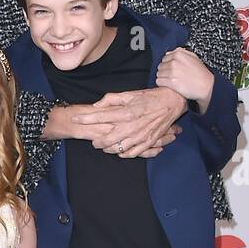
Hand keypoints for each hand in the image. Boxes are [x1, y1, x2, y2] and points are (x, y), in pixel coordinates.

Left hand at [72, 87, 186, 156]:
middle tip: (93, 141)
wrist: (172, 102)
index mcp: (126, 111)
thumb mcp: (130, 94)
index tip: (75, 119)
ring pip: (118, 148)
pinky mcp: (148, 141)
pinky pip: (132, 152)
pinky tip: (119, 151)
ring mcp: (140, 135)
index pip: (100, 116)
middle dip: (97, 141)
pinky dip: (123, 153)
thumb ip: (111, 99)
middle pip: (107, 138)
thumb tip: (96, 105)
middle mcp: (132, 125)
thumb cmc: (150, 97)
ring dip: (109, 149)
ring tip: (104, 146)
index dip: (86, 118)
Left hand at [156, 47, 214, 109]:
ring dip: (163, 78)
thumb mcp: (193, 57)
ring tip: (171, 81)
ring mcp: (172, 72)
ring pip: (159, 74)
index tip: (172, 69)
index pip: (164, 58)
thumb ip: (181, 53)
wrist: (206, 86)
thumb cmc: (201, 73)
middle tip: (172, 76)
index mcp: (179, 54)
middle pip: (160, 66)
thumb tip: (168, 53)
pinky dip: (162, 84)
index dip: (167, 65)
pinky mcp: (171, 82)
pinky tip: (169, 85)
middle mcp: (174, 62)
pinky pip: (159, 81)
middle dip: (164, 71)